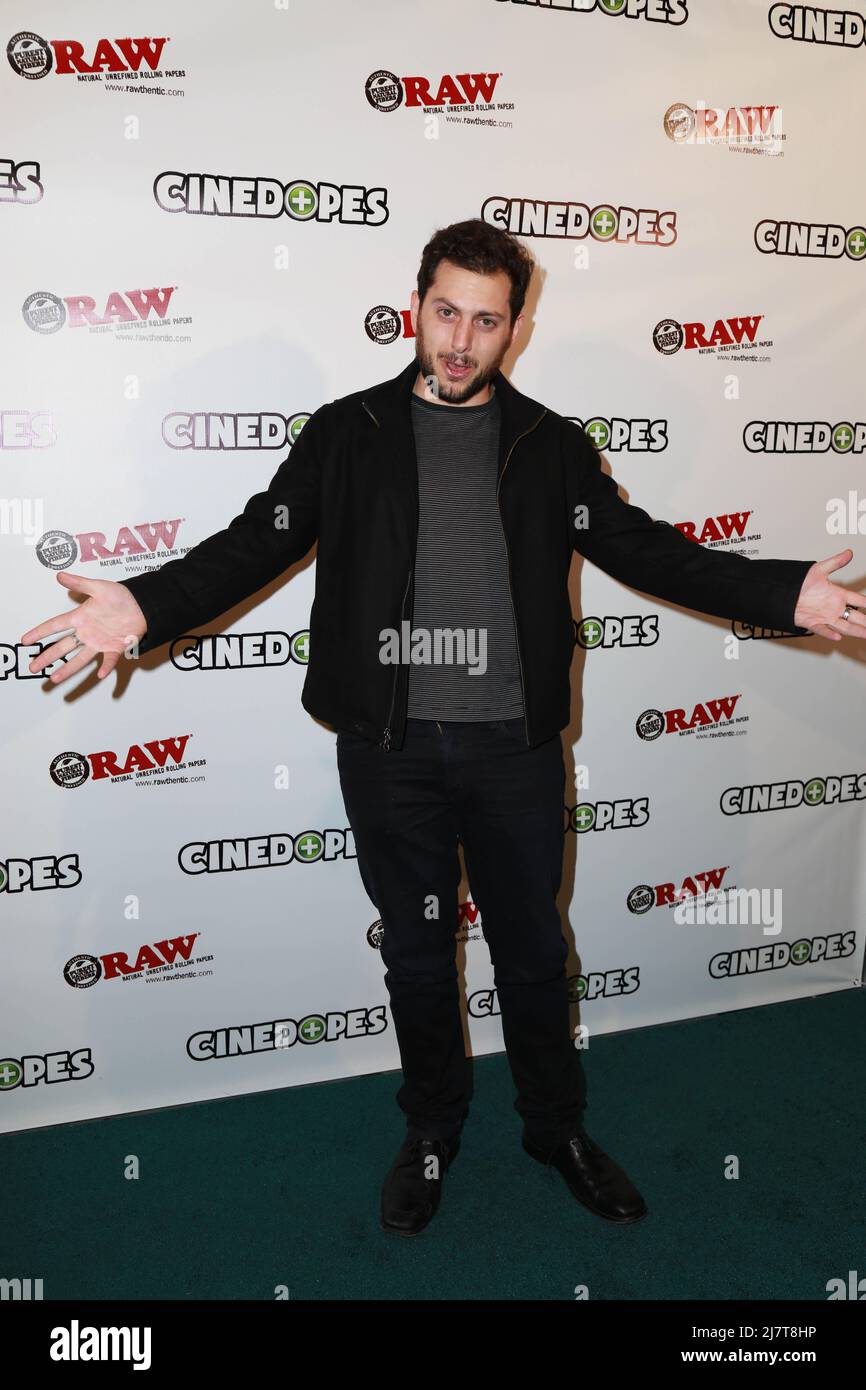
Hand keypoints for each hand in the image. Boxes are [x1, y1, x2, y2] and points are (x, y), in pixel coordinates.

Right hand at [21, 572, 147, 684]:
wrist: (143, 604)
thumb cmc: (122, 596)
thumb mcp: (99, 587)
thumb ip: (80, 583)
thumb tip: (60, 576)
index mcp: (80, 617)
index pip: (55, 626)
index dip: (40, 632)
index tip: (26, 640)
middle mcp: (87, 632)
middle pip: (62, 647)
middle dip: (47, 657)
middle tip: (33, 667)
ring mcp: (100, 641)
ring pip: (80, 658)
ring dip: (68, 669)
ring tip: (55, 679)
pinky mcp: (115, 647)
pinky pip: (109, 660)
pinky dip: (106, 667)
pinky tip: (99, 675)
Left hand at [793, 549, 865, 641]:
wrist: (783, 592)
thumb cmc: (800, 581)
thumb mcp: (819, 569)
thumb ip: (835, 562)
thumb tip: (849, 552)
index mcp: (838, 595)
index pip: (858, 600)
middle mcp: (834, 607)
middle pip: (855, 616)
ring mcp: (824, 616)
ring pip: (844, 626)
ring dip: (855, 631)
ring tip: (865, 635)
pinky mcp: (812, 623)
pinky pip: (822, 629)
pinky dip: (829, 633)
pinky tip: (837, 637)